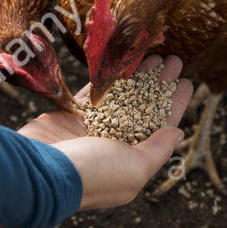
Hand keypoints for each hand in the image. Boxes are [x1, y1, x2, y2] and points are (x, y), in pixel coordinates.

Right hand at [19, 55, 193, 209]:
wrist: (39, 171)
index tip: (187, 82)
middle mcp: (114, 145)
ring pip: (121, 97)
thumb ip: (157, 150)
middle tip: (173, 60)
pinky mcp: (71, 115)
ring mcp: (92, 130)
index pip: (160, 128)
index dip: (174, 105)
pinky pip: (96, 92)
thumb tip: (177, 133)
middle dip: (159, 85)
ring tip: (154, 54)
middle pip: (143, 109)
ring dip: (138, 77)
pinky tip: (124, 61)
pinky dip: (109, 77)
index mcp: (132, 161)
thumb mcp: (135, 169)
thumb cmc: (91, 173)